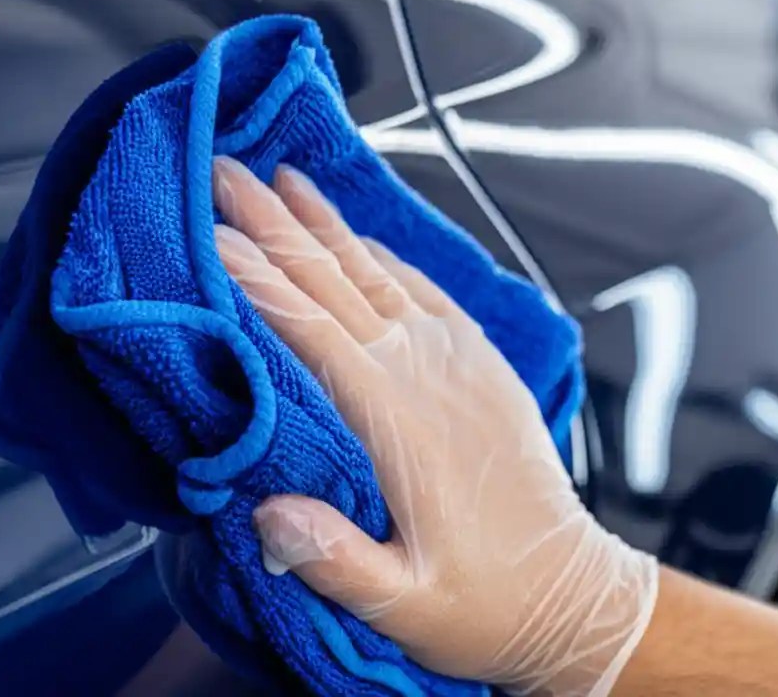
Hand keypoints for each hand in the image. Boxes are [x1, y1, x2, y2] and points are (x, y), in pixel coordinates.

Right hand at [211, 157, 657, 695]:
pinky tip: (357, 236)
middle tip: (224, 172)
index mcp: (398, 419)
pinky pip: (425, 291)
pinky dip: (384, 256)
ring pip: (377, 273)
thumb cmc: (481, 604)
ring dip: (323, 224)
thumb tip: (265, 512)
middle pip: (334, 280)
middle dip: (273, 223)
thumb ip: (334, 559)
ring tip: (281, 179)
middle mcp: (428, 372)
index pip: (309, 328)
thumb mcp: (402, 606)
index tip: (208, 234)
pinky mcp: (481, 364)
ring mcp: (460, 361)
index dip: (255, 278)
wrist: (570, 595)